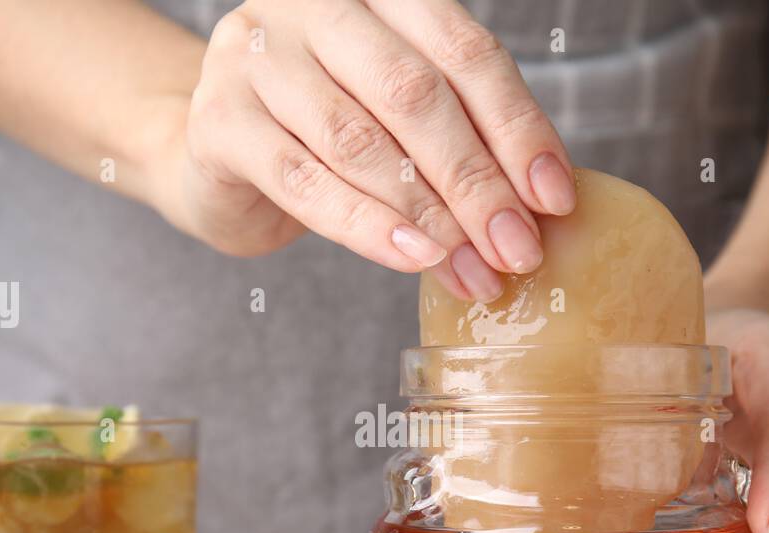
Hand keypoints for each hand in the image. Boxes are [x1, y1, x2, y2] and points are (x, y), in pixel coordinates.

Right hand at [156, 0, 575, 300]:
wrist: (214, 155)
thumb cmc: (323, 137)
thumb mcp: (397, 120)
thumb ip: (459, 137)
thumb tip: (539, 207)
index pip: (465, 52)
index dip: (517, 128)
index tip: (554, 200)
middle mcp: (314, 6)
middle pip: (415, 94)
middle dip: (476, 181)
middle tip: (516, 249)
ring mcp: (257, 56)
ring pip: (361, 141)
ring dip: (429, 215)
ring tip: (473, 270)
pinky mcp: (221, 120)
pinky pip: (305, 181)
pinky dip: (367, 226)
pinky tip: (413, 260)